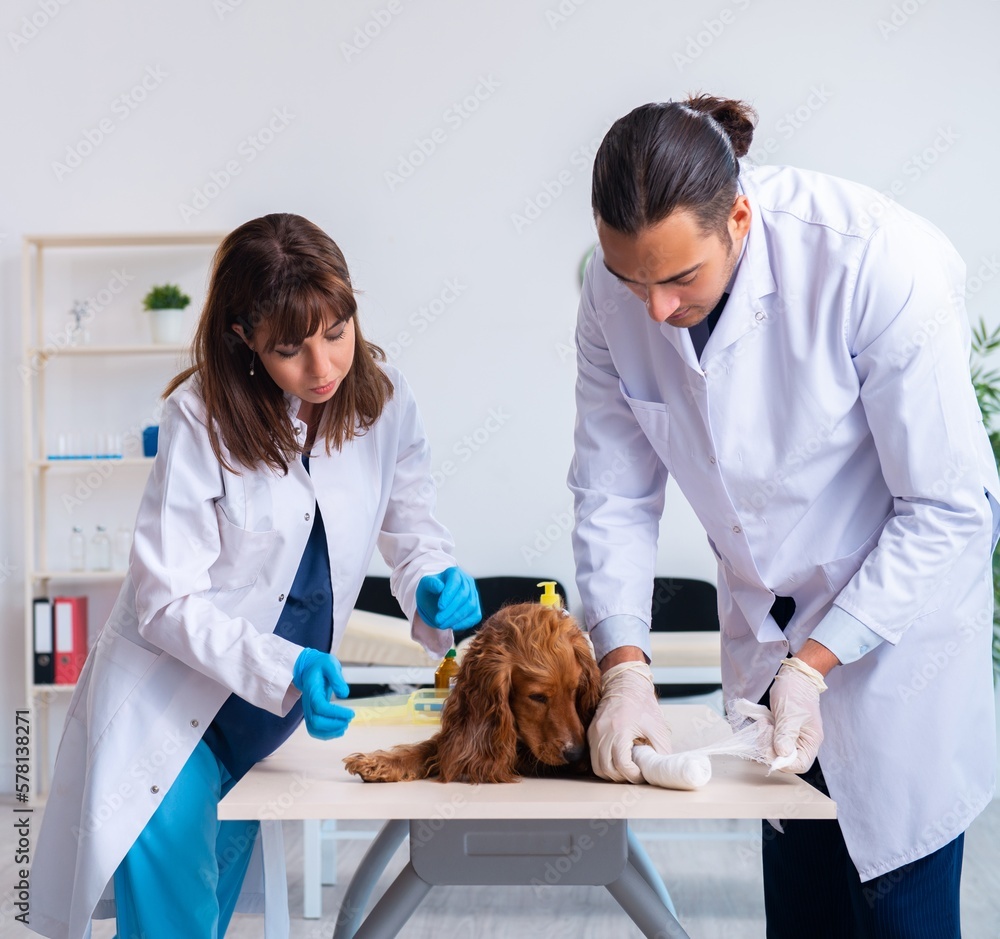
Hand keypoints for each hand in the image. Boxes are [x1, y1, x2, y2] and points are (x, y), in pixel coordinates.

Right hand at [292, 649, 354, 739]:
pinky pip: (314, 729)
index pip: (320, 707)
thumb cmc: (320, 665)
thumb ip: (336, 677)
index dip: (336, 713)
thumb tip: (343, 694)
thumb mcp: (330, 663)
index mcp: (312, 690)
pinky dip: (326, 734)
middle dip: (334, 724)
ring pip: (313, 728)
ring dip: (330, 732)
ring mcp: (308, 709)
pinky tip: (339, 730)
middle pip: (316, 721)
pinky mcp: (312, 713)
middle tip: (349, 718)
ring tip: (345, 726)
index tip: (351, 713)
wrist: (309, 667)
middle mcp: (308, 702)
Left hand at [415, 567, 481, 629]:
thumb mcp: (425, 584)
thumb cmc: (431, 590)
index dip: (449, 595)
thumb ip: (430, 583)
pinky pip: (475, 616)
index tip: (440, 606)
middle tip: (438, 620)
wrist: (435, 599)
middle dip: (451, 610)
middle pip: (464, 596)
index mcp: (455, 573)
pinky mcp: (476, 607)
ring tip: (442, 624)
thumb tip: (440, 586)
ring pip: (470, 606)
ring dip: (456, 617)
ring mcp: (473, 595)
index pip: (455, 582)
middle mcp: (467, 582)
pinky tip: (453, 626)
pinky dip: (465, 622)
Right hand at [588, 662, 671, 782]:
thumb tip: (660, 771)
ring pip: (597, 766)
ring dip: (611, 773)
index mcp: (619, 730)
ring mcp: (594, 732)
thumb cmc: (642, 704)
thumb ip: (661, 751)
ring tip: (626, 769)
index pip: (622, 765)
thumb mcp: (658, 728)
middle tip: (634, 774)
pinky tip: (617, 759)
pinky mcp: (591, 732)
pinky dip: (604, 763)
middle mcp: (602, 732)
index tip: (642, 774)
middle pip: (606, 769)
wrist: (626, 683)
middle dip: (621, 777)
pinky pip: (593, 756)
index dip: (633, 775)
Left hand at [769, 656, 826, 773]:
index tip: (769, 750)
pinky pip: (771, 740)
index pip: (799, 764)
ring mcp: (792, 737)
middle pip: (785, 759)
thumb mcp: (789, 713)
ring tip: (764, 723)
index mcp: (810, 741)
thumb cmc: (795, 693)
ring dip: (765, 739)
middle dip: (770, 748)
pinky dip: (764, 734)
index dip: (783, 762)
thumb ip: (786, 734)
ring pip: (775, 750)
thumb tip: (782, 753)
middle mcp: (802, 742)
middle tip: (764, 730)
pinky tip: (764, 722)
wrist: (794, 677)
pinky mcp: (782, 731)